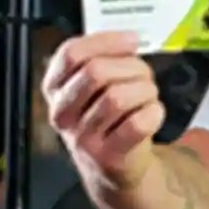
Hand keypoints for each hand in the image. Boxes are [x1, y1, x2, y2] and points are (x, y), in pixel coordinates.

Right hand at [42, 31, 165, 188]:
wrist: (115, 168)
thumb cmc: (109, 119)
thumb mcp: (97, 87)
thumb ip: (105, 59)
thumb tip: (128, 39)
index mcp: (55, 88)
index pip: (71, 53)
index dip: (105, 41)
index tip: (131, 40)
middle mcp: (62, 113)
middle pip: (95, 72)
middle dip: (131, 68)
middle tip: (144, 76)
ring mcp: (83, 138)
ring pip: (118, 97)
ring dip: (145, 91)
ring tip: (149, 97)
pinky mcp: (108, 156)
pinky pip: (136, 124)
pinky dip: (153, 113)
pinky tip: (152, 114)